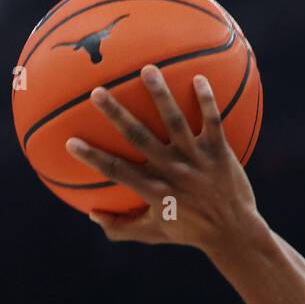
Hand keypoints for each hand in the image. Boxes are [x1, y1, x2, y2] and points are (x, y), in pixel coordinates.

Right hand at [66, 68, 259, 253]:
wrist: (234, 234)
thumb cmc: (191, 232)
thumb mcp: (155, 233)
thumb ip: (122, 227)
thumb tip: (91, 215)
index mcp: (155, 191)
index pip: (117, 171)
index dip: (93, 158)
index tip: (70, 141)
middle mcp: (173, 172)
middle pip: (140, 138)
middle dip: (117, 115)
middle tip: (97, 91)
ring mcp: (197, 160)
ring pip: (176, 122)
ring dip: (162, 96)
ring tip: (148, 70)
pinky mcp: (220, 152)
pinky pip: (213, 121)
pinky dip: (207, 100)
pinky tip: (199, 77)